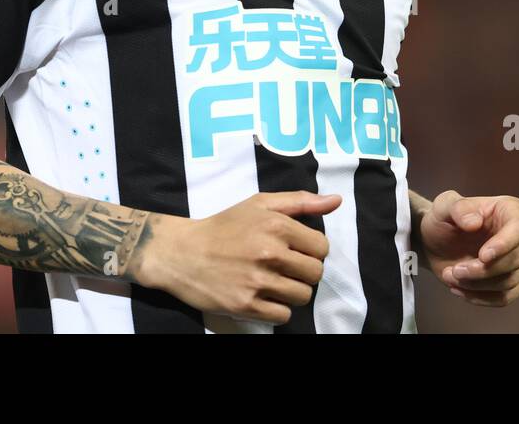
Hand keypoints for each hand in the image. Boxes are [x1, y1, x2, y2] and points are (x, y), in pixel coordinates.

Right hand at [136, 190, 339, 324]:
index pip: (322, 247)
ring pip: (302, 296)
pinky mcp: (245, 306)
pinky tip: (263, 296)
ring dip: (292, 291)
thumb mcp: (259, 203)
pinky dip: (277, 309)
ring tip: (274, 282)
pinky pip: (283, 316)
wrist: (182, 252)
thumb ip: (300, 201)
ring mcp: (258, 281)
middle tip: (285, 267)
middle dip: (304, 271)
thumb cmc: (224, 225)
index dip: (311, 249)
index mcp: (277, 225)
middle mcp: (270, 253)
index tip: (295, 249)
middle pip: (316, 273)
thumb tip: (336, 201)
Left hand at [418, 191, 518, 306]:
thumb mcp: (443, 206)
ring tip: (451, 276)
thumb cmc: (444, 220)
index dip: (504, 245)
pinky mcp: (515, 282)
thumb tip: (474, 223)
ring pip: (510, 282)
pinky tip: (459, 289)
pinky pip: (505, 297)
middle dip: (483, 270)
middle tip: (455, 270)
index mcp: (511, 209)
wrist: (437, 243)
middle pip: (516, 260)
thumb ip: (457, 208)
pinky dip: (480, 297)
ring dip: (477, 285)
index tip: (483, 256)